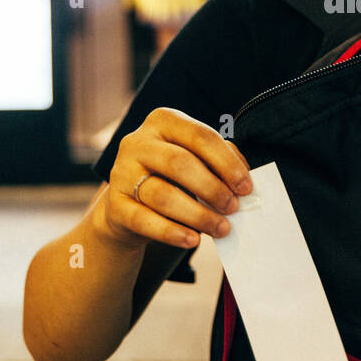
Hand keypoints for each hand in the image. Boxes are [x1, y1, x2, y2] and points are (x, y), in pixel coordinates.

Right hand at [97, 107, 251, 251]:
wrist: (130, 206)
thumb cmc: (173, 177)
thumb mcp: (196, 159)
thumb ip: (220, 161)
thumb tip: (244, 179)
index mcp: (163, 121)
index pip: (200, 136)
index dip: (227, 163)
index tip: (246, 187)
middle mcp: (137, 142)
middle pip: (179, 163)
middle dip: (212, 188)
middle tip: (233, 208)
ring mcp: (121, 173)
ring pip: (163, 195)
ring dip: (198, 215)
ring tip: (221, 228)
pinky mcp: (114, 205)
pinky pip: (144, 221)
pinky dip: (172, 233)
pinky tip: (193, 239)